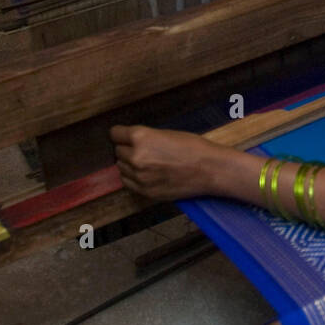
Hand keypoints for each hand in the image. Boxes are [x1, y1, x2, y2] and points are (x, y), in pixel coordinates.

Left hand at [110, 125, 226, 201]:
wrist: (209, 169)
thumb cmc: (193, 147)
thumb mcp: (166, 133)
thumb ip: (145, 138)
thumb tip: (130, 142)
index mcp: (140, 137)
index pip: (115, 134)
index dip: (121, 134)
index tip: (124, 136)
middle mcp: (135, 156)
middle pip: (118, 151)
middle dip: (127, 150)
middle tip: (143, 150)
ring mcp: (139, 176)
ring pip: (121, 168)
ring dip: (129, 165)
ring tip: (146, 163)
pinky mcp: (145, 191)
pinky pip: (127, 183)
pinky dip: (133, 178)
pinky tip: (146, 174)